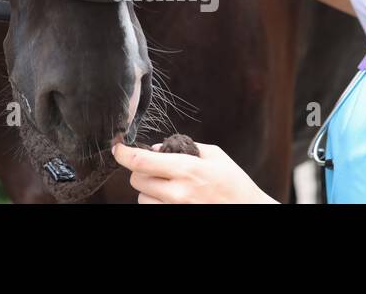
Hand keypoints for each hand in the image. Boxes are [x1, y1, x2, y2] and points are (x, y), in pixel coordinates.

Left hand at [112, 140, 277, 203]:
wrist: (249, 212)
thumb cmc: (235, 183)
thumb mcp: (215, 155)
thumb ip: (185, 147)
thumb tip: (157, 148)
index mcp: (188, 170)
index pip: (141, 161)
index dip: (123, 153)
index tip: (117, 148)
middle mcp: (178, 193)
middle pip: (137, 180)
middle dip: (143, 171)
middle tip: (158, 168)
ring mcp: (175, 210)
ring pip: (142, 199)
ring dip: (149, 190)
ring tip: (171, 187)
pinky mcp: (174, 219)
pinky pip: (153, 210)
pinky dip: (158, 203)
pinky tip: (174, 199)